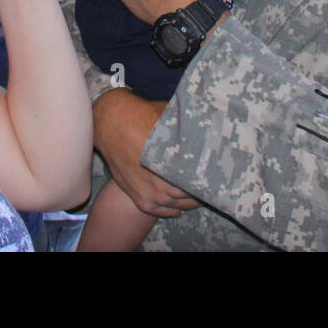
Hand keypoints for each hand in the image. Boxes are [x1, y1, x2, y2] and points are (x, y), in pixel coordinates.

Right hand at [94, 89, 199, 216]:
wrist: (110, 123)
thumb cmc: (142, 116)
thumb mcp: (170, 117)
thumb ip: (189, 126)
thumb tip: (207, 121)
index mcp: (178, 165)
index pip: (202, 181)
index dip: (211, 179)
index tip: (217, 174)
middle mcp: (166, 185)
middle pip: (193, 195)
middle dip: (201, 189)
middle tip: (209, 184)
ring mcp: (153, 195)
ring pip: (178, 205)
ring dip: (187, 201)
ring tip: (196, 194)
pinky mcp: (140, 198)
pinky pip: (160, 211)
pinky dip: (170, 210)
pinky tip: (177, 207)